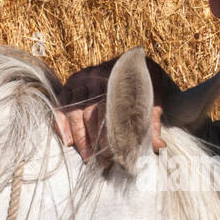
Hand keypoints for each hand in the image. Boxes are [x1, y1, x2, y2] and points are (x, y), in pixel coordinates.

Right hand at [54, 56, 172, 160]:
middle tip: (101, 161)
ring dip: (79, 136)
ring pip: (74, 111)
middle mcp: (94, 77)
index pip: (107, 111)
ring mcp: (80, 79)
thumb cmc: (142, 81)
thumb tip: (159, 147)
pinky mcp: (71, 83)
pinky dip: (61, 123)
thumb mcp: (152, 97)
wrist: (132, 59)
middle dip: (93, 140)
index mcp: (114, 80)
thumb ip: (152, 120)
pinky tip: (68, 142)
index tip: (113, 154)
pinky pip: (61, 104)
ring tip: (87, 157)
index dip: (108, 135)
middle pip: (89, 113)